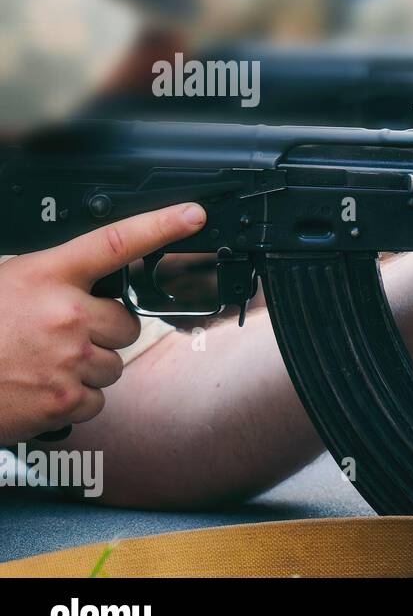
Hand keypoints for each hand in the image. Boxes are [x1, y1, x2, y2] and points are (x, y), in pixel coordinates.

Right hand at [0, 203, 206, 443]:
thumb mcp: (4, 283)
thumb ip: (48, 281)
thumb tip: (83, 287)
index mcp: (46, 275)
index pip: (114, 242)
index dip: (159, 225)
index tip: (191, 215)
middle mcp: (66, 313)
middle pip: (126, 323)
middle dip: (103, 333)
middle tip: (61, 338)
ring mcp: (69, 358)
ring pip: (114, 364)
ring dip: (88, 368)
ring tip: (42, 366)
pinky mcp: (65, 399)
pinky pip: (97, 399)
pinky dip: (74, 400)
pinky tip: (40, 391)